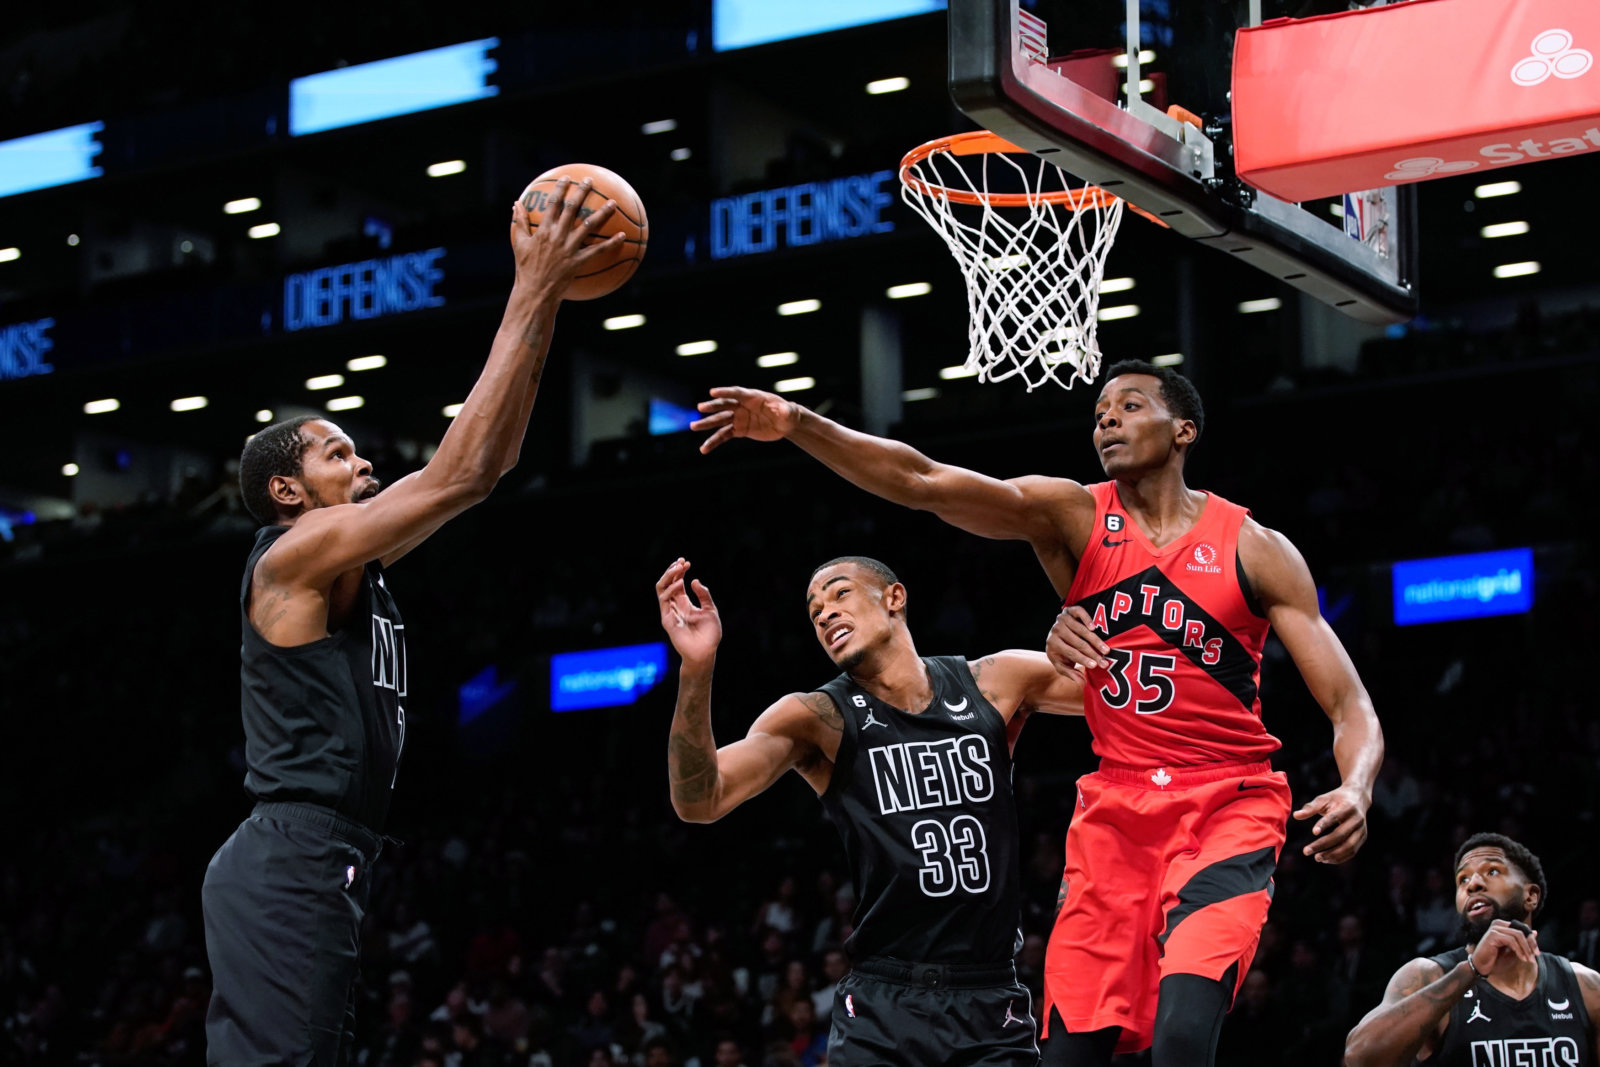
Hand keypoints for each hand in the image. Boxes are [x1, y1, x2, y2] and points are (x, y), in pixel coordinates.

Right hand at [509, 177, 622, 297]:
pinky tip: (622, 235)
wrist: (535, 292)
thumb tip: (516, 203)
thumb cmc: (526, 268)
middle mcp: (557, 236)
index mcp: (543, 230)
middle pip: (572, 209)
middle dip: (581, 192)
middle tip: (590, 181)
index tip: (567, 178)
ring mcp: (569, 248)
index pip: (553, 204)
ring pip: (588, 227)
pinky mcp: (578, 262)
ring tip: (613, 203)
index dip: (560, 189)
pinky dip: (611, 243)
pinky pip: (597, 251)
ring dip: (602, 213)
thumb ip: (520, 222)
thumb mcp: (519, 243)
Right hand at [656, 559, 720, 668]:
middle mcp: (675, 606)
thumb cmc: (710, 634)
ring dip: (668, 576)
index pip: (677, 583)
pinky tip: (678, 583)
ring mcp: (669, 612)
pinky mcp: (667, 619)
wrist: (705, 652)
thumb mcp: (710, 610)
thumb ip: (703, 595)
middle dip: (672, 571)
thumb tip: (694, 580)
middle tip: (681, 562)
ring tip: (678, 568)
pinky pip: (664, 601)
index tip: (686, 562)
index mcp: (684, 603)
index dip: (679, 572)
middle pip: (667, 583)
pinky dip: (670, 590)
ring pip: (661, 589)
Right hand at [692, 387, 800, 453]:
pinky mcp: (738, 430)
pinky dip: (714, 442)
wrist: (785, 423)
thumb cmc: (787, 413)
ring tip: (693, 426)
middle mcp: (742, 406)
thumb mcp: (788, 412)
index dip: (725, 392)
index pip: (736, 393)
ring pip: (720, 421)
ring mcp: (739, 418)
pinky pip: (723, 436)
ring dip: (707, 424)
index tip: (712, 392)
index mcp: (753, 398)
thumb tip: (785, 410)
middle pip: (725, 405)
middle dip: (713, 407)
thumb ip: (785, 410)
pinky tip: (704, 449)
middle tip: (700, 407)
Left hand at [1046, 605, 1109, 678]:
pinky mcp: (1068, 610)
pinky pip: (1078, 612)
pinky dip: (1086, 619)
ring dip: (1095, 640)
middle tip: (1105, 662)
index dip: (1083, 659)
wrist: (1055, 633)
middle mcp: (1056, 630)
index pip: (1070, 653)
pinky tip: (1094, 627)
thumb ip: (1070, 673)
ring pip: (1081, 630)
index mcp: (1052, 644)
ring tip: (1106, 650)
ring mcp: (1062, 619)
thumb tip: (1082, 683)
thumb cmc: (1061, 652)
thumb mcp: (1062, 664)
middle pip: (1078, 643)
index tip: (1095, 665)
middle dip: (1093, 653)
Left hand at [1292, 783, 1369, 863]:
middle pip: (1340, 835)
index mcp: (1347, 807)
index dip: (1324, 824)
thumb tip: (1295, 816)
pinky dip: (1340, 858)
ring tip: (1317, 858)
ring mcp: (1361, 830)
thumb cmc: (1336, 799)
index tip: (1313, 832)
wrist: (1358, 798)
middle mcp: (1357, 819)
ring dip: (1332, 855)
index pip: (1334, 817)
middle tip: (1306, 851)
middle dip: (1323, 845)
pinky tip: (1326, 859)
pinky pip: (1352, 851)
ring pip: (1349, 846)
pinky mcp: (1362, 838)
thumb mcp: (1323, 799)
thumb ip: (1310, 808)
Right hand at [1469, 919, 1539, 976]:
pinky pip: (1511, 940)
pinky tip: (1522, 958)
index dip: (1531, 939)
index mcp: (1503, 926)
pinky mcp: (1492, 935)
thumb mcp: (1514, 950)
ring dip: (1526, 949)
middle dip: (1531, 943)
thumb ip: (1523, 942)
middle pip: (1521, 930)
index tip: (1537, 952)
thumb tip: (1535, 932)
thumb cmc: (1496, 959)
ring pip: (1518, 935)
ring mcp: (1495, 928)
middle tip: (1536, 955)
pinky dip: (1519, 950)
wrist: (1481, 966)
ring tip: (1529, 959)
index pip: (1522, 928)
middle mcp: (1498, 924)